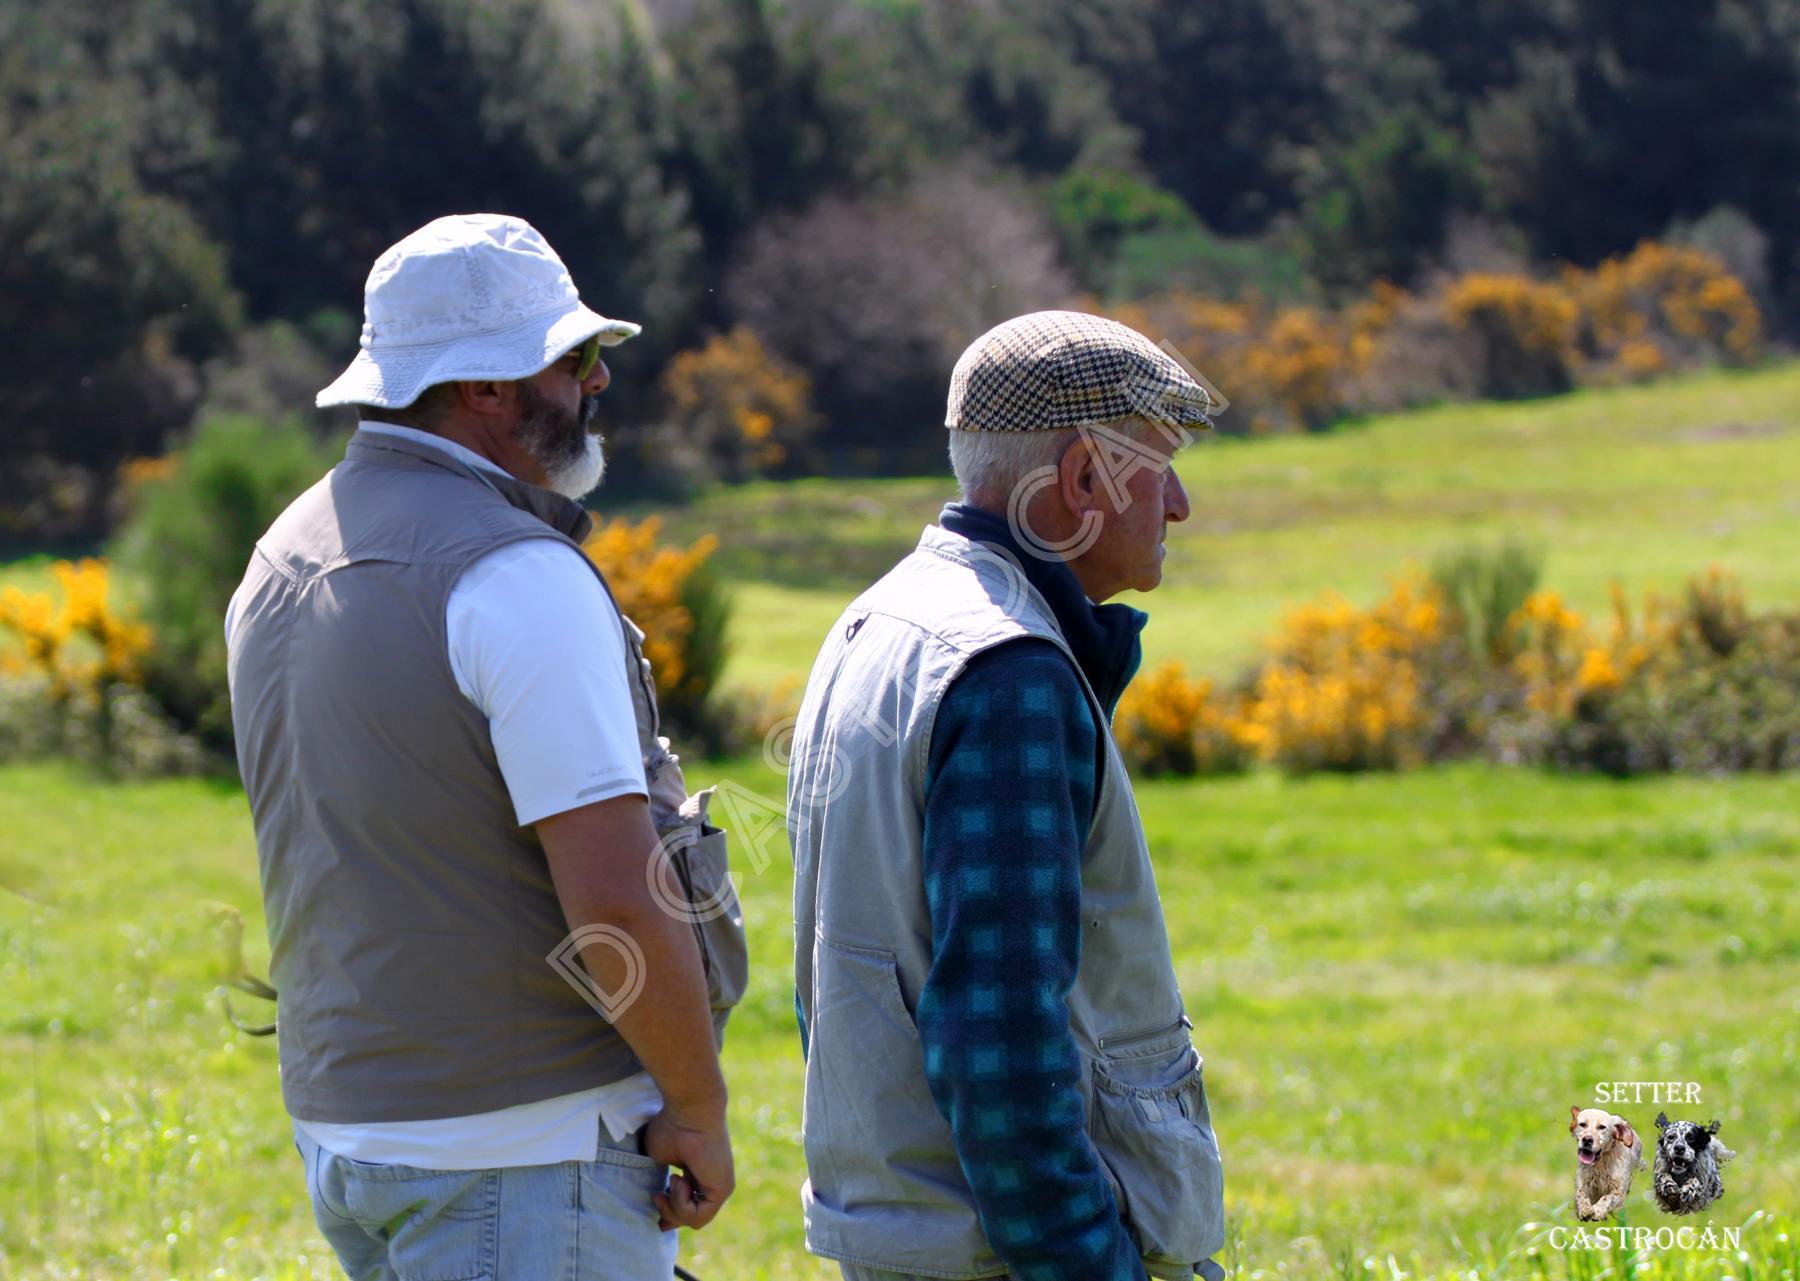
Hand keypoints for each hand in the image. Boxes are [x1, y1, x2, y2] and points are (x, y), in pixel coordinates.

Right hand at [643, 1104, 733, 1230]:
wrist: (689, 1109)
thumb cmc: (672, 1125)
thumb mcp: (659, 1157)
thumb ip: (658, 1179)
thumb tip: (656, 1199)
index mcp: (697, 1173)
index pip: (689, 1206)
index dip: (670, 1214)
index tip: (656, 1206)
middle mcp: (711, 1181)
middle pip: (691, 1218)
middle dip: (669, 1215)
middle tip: (657, 1195)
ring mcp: (719, 1187)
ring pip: (693, 1220)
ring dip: (673, 1206)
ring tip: (672, 1179)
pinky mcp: (723, 1190)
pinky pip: (698, 1216)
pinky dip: (681, 1204)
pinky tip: (679, 1180)